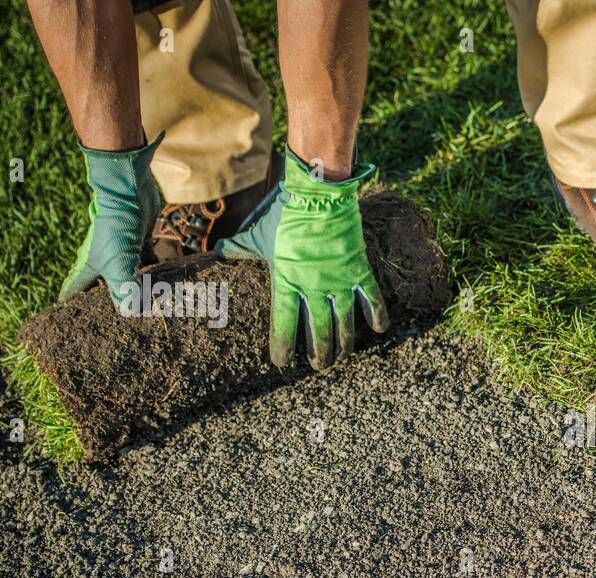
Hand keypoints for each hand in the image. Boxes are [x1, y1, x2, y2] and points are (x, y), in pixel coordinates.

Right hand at [60, 132, 160, 313]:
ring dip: (138, 288)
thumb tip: (129, 312)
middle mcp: (103, 260)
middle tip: (121, 318)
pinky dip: (155, 272)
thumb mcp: (118, 264)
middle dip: (110, 301)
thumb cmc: (116, 228)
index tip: (68, 320)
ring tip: (151, 306)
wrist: (129, 193)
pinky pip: (147, 262)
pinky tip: (168, 283)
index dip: (70, 303)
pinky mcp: (139, 241)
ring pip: (128, 275)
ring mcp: (122, 250)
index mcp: (90, 266)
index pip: (74, 289)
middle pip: (103, 285)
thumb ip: (123, 290)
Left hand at [214, 148, 387, 369]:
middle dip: (319, 354)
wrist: (319, 193)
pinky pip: (372, 299)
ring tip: (341, 358)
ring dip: (343, 344)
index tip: (282, 363)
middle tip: (318, 366)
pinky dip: (377, 315)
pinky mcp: (359, 270)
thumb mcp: (260, 235)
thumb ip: (240, 249)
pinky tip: (378, 329)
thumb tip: (217, 253)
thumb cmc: (286, 214)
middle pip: (319, 332)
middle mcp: (314, 288)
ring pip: (345, 324)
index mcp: (287, 282)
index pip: (284, 326)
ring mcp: (339, 281)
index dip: (283, 348)